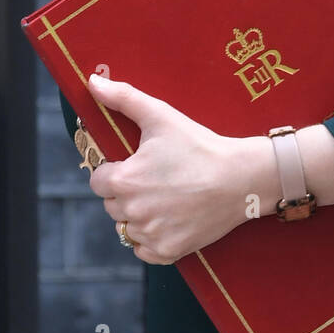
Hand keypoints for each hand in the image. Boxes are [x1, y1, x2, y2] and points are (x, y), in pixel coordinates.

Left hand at [85, 74, 252, 265]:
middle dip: (127, 193)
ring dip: (139, 217)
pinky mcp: (168, 250)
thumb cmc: (199, 146)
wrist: (241, 178)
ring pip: (127, 228)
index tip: (138, 166)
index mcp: (124, 180)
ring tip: (167, 199)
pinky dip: (152, 240)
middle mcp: (132, 211)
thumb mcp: (160, 116)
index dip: (115, 171)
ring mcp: (150, 234)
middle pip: (112, 205)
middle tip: (157, 180)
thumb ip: (123, 98)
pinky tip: (169, 221)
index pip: (98, 181)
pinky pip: (144, 251)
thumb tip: (92, 81)